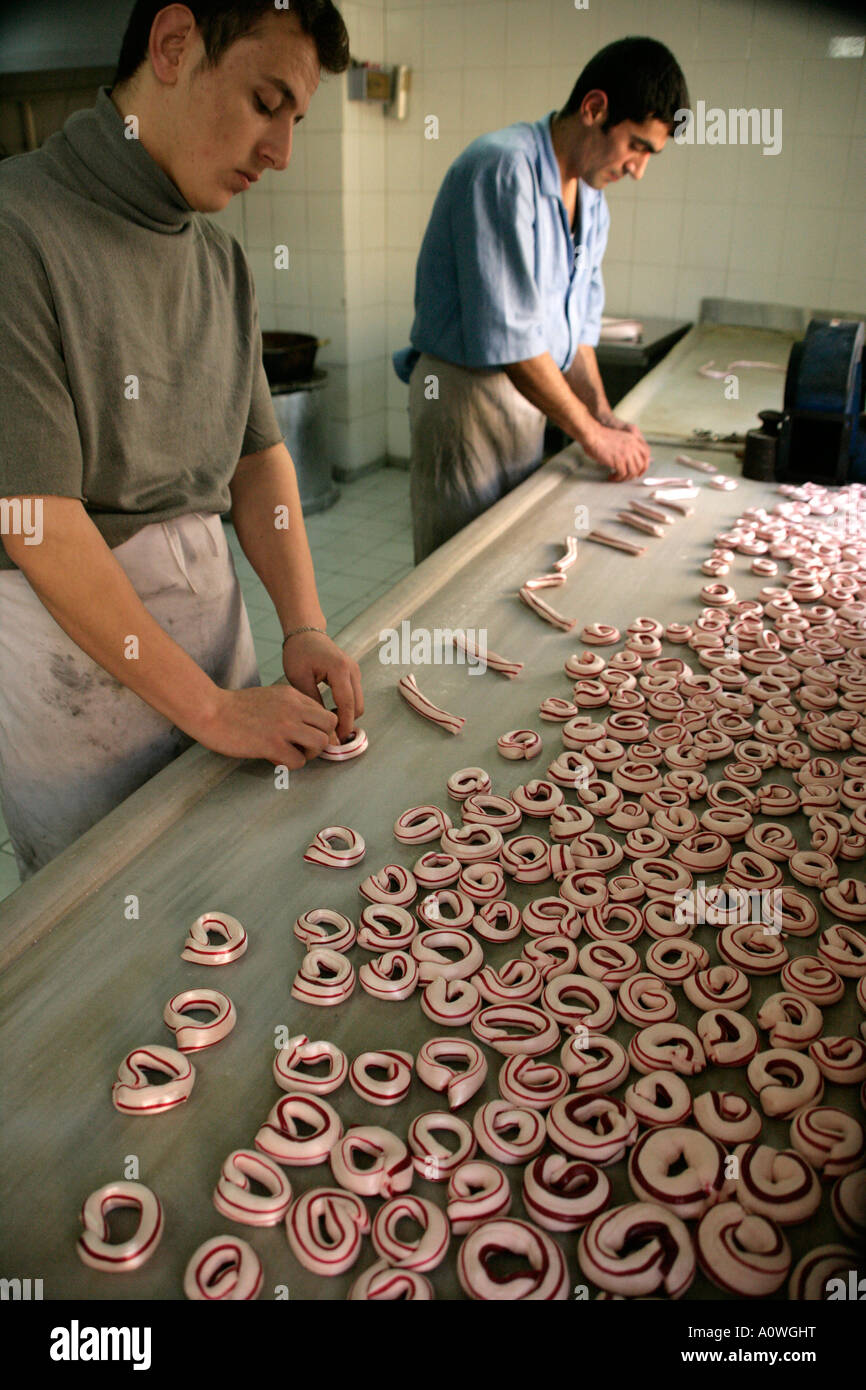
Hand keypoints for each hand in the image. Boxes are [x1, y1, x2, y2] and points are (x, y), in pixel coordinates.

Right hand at [194, 684, 338, 766]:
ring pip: (321, 743)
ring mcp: (284, 726)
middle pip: (330, 725)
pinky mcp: (272, 744)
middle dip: (321, 739)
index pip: (324, 712)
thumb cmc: (234, 707)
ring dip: (309, 754)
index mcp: (292, 695)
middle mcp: (293, 708)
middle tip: (304, 746)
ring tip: (291, 753)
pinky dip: (290, 764)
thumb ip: (289, 707)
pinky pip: (299, 761)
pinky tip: (276, 758)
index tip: (307, 736)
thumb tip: (304, 727)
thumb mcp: (269, 696)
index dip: (320, 728)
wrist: (210, 710)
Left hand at [281, 629, 364, 742]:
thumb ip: (313, 702)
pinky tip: (329, 712)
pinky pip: (354, 696)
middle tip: (329, 736)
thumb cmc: (299, 652)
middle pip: (358, 706)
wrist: (305, 633)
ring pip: (358, 702)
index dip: (343, 725)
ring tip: (327, 725)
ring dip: (347, 715)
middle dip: (347, 723)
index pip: (347, 704)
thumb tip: (320, 726)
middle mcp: (352, 670)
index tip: (336, 741)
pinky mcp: (353, 674)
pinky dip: (346, 707)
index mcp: (340, 669)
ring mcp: (355, 671)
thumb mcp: (299, 679)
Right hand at [584, 420, 650, 479]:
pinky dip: (617, 478)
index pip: (646, 454)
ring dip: (625, 478)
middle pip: (641, 465)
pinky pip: (622, 474)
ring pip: (632, 472)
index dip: (644, 465)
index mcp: (634, 440)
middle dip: (634, 474)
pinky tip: (611, 477)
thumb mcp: (621, 438)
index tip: (639, 472)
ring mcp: (626, 453)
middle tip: (626, 478)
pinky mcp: (619, 460)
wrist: (593, 435)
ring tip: (617, 478)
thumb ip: (627, 447)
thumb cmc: (602, 437)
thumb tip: (628, 460)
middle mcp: (633, 446)